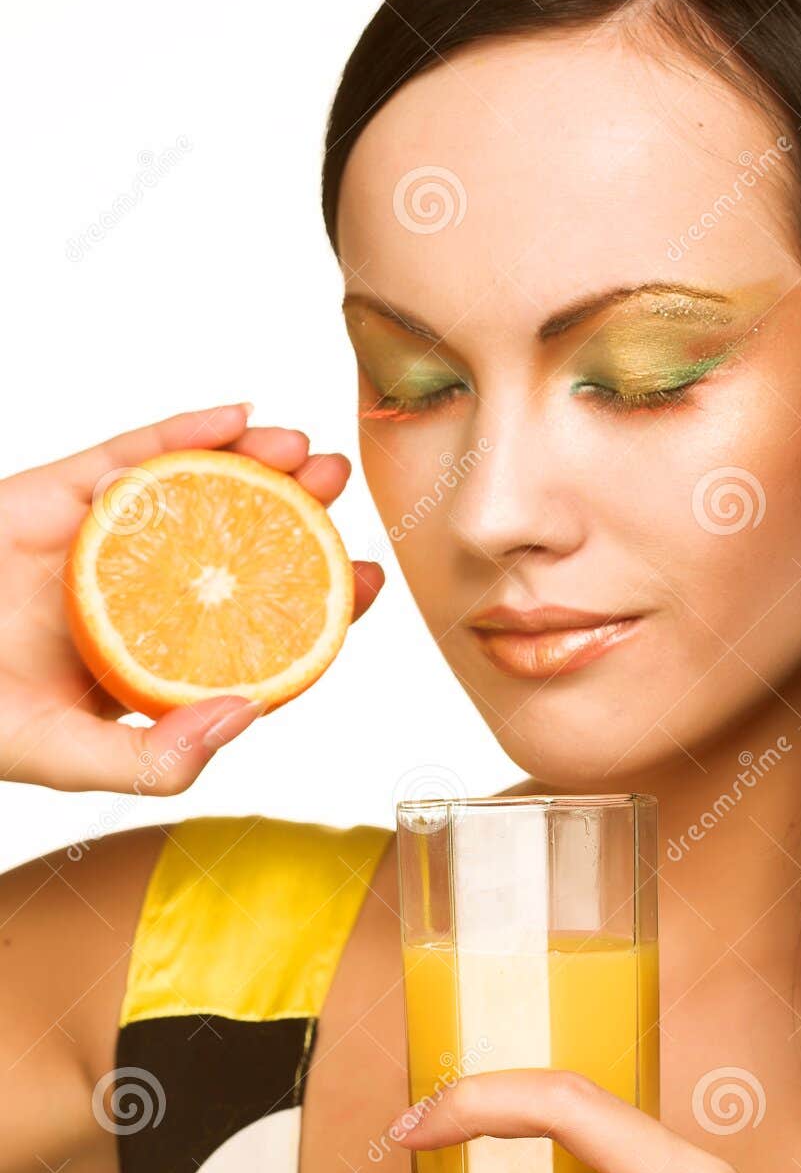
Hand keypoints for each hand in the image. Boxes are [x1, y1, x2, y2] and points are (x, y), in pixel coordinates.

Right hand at [0, 402, 383, 792]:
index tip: (370, 577)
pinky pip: (130, 455)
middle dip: (299, 513)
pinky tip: (235, 414)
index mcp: (157, 658)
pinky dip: (183, 431)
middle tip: (341, 486)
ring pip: (194, 491)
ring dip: (256, 464)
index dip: (319, 601)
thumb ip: (153, 758)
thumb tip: (248, 714)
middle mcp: (141, 594)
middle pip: (239, 545)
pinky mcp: (59, 494)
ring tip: (304, 450)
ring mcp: (103, 540)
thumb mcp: (65, 757)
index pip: (258, 625)